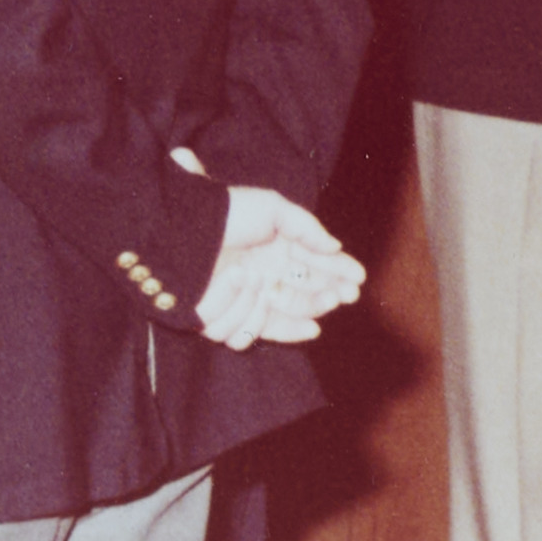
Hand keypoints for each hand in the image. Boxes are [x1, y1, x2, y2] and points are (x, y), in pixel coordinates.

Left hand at [194, 186, 364, 351]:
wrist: (183, 235)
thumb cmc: (227, 215)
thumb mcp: (273, 208)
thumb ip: (307, 227)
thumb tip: (335, 246)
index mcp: (275, 250)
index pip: (313, 264)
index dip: (338, 271)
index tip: (358, 278)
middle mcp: (263, 277)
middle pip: (304, 295)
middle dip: (328, 295)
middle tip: (346, 295)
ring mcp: (244, 301)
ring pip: (282, 317)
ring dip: (301, 308)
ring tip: (307, 297)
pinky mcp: (223, 321)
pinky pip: (248, 332)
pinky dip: (259, 321)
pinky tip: (285, 313)